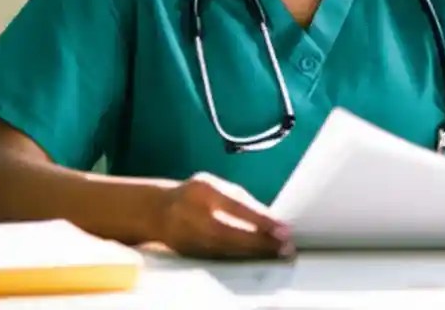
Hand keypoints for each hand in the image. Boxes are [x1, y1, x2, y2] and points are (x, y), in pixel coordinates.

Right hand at [153, 172, 293, 258]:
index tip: (284, 229)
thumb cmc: (195, 195)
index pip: (237, 206)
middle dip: (263, 242)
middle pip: (234, 234)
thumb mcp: (215, 187)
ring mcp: (190, 237)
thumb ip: (241, 199)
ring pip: (229, 249)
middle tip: (286, 247)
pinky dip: (242, 258)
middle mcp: (194, 215)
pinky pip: (222, 257)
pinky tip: (258, 257)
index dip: (261, 220)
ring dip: (256, 253)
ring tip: (278, 253)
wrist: (158, 212)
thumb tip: (270, 219)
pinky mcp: (191, 254)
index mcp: (202, 191)